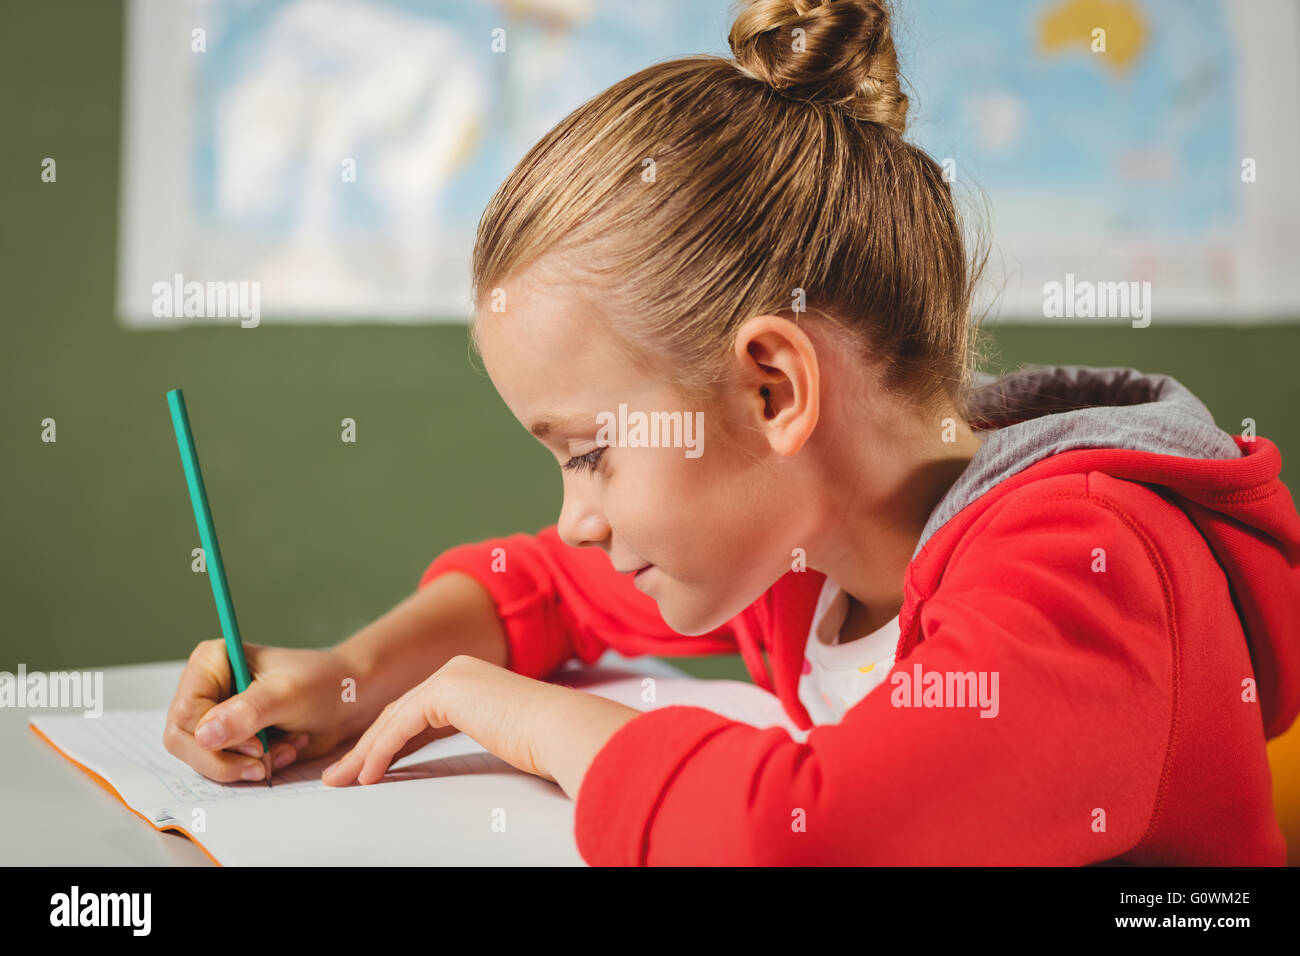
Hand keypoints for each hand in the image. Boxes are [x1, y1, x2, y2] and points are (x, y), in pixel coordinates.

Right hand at [163, 640, 370, 782]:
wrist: (349, 698)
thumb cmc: (322, 682)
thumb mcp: (287, 695)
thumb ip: (247, 713)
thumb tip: (203, 735)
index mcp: (211, 662)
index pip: (185, 713)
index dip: (214, 737)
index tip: (257, 746)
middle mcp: (206, 688)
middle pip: (184, 741)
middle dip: (227, 758)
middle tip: (266, 760)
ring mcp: (215, 715)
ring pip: (203, 758)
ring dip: (246, 763)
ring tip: (286, 748)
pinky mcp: (229, 738)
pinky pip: (224, 767)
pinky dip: (255, 767)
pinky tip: (286, 750)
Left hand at [321, 655, 552, 785]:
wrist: (561, 730)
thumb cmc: (543, 741)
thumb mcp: (498, 736)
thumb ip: (474, 734)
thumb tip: (457, 758)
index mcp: (468, 678)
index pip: (414, 713)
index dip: (385, 742)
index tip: (364, 770)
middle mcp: (456, 670)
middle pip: (398, 714)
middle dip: (364, 747)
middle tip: (338, 774)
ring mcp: (451, 676)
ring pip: (393, 720)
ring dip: (363, 753)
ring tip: (340, 779)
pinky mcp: (446, 691)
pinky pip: (401, 726)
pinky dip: (380, 753)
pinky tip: (368, 776)